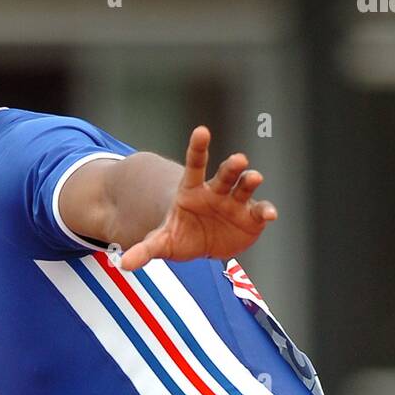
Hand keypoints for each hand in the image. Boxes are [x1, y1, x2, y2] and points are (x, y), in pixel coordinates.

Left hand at [118, 126, 276, 272]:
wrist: (203, 244)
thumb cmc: (181, 235)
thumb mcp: (162, 242)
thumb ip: (146, 250)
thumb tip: (123, 264)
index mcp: (193, 189)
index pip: (195, 164)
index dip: (198, 148)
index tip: (202, 130)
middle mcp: (217, 190)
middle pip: (224, 174)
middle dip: (232, 166)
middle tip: (239, 159)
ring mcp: (235, 202)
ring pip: (244, 187)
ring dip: (249, 181)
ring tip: (255, 177)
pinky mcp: (251, 217)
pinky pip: (260, 211)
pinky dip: (266, 211)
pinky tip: (270, 214)